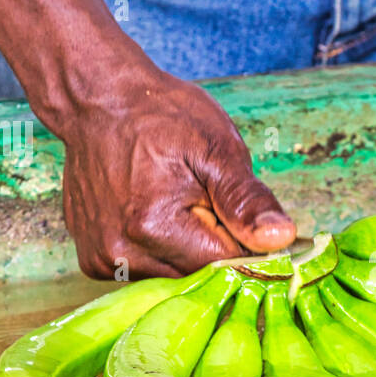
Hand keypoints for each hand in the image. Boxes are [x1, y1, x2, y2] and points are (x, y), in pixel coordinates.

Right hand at [57, 69, 294, 278]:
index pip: (228, 263)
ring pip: (176, 274)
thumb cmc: (160, 116)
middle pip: (200, 274)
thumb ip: (248, 200)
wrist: (97, 101)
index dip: (242, 237)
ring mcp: (103, 261)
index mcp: (154, 228)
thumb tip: (281, 239)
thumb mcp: (216, 147)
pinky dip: (160, 247)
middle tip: (199, 193)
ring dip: (186, 245)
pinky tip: (150, 209)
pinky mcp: (94, 261)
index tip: (232, 204)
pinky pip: (149, 268)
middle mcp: (123, 255)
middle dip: (212, 240)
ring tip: (171, 197)